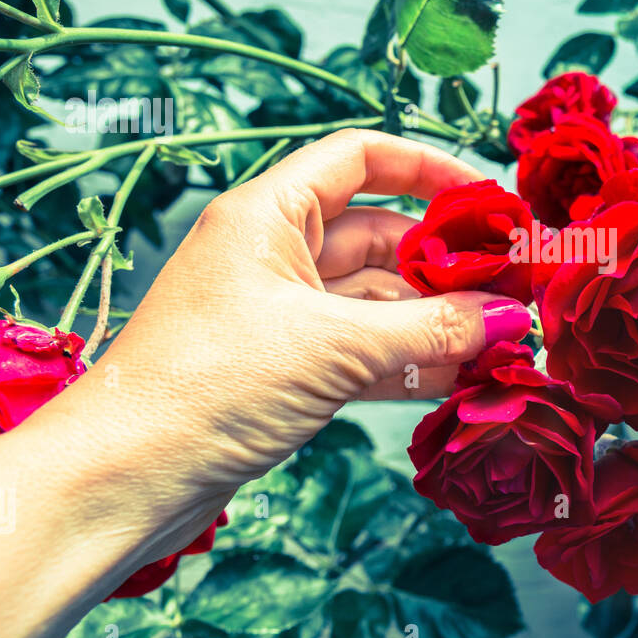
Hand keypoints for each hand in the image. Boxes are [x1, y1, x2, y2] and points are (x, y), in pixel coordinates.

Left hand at [22, 129, 530, 561]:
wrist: (124, 479)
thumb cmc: (207, 387)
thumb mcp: (333, 348)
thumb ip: (431, 330)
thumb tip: (511, 318)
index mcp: (269, 215)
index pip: (360, 158)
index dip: (429, 169)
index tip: (488, 198)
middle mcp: (273, 253)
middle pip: (378, 236)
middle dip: (445, 262)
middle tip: (512, 287)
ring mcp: (279, 314)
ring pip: (375, 301)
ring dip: (433, 320)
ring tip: (499, 341)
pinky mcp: (283, 368)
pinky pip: (361, 350)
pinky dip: (406, 362)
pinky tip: (456, 379)